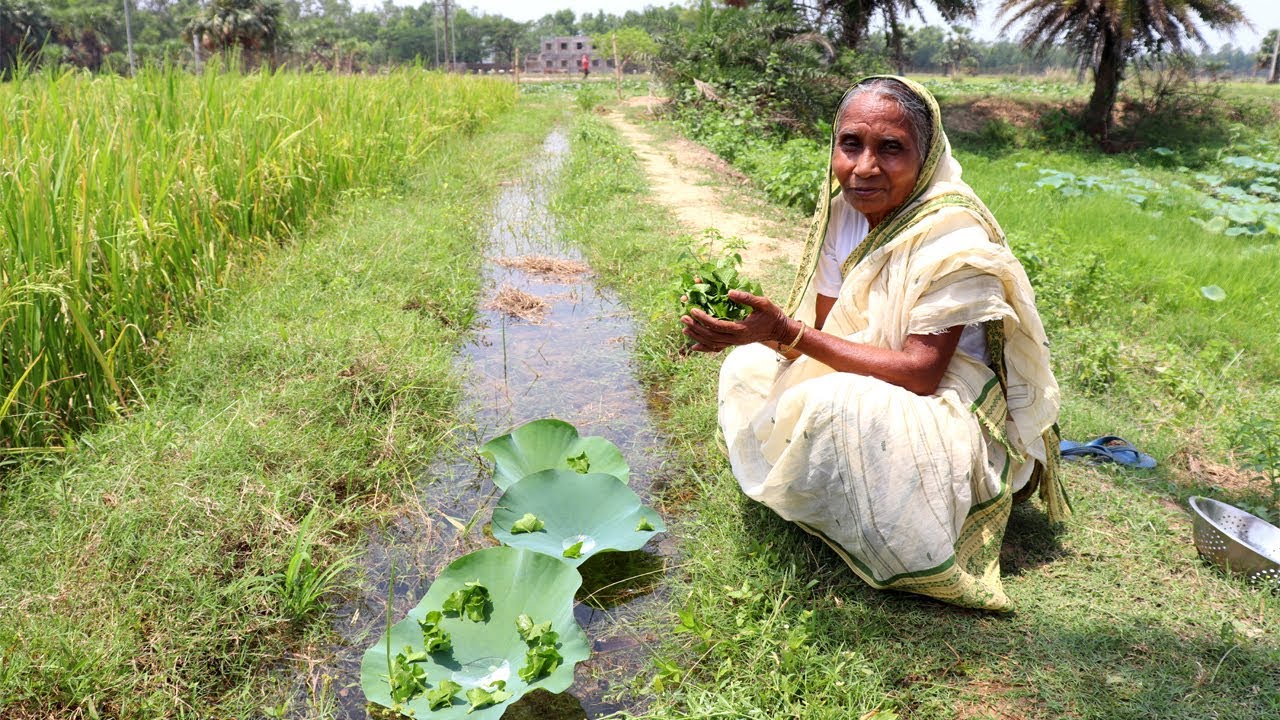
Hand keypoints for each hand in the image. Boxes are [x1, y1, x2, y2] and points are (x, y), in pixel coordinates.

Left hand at [680, 289, 794, 352]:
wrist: (780, 330)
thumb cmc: (772, 315)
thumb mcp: (762, 303)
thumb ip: (746, 298)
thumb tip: (729, 292)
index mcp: (741, 329)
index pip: (717, 325)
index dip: (703, 318)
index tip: (692, 310)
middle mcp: (736, 339)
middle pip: (711, 336)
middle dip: (696, 327)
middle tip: (683, 318)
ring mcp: (734, 343)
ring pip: (712, 343)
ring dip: (697, 336)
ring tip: (684, 329)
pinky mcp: (734, 343)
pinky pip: (716, 348)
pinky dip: (704, 348)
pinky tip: (694, 346)